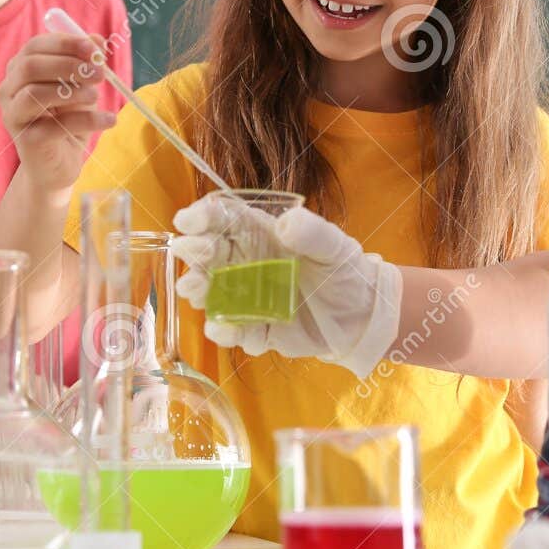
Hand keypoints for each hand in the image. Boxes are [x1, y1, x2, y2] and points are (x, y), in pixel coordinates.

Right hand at [0, 33, 116, 192]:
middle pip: (30, 66)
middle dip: (69, 65)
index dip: (66, 44)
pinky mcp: (26, 141)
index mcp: (19, 69)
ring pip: (34, 94)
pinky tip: (109, 120)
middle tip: (100, 74)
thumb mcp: (81, 85)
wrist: (61, 163)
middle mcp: (8, 90)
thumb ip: (87, 61)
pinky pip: (54, 126)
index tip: (96, 50)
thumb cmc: (69, 118)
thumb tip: (98, 40)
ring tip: (97, 96)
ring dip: (72, 91)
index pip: (35, 46)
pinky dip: (86, 120)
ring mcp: (13, 116)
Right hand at [171, 195, 401, 378]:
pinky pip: (232, 331)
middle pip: (209, 254)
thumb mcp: (334, 247)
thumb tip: (286, 223)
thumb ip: (312, 233)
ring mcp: (247, 298)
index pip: (224, 219)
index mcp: (260, 234)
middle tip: (190, 254)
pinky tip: (226, 329)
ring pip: (212, 293)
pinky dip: (225, 331)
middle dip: (195, 253)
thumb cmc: (344, 271)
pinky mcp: (254, 329)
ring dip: (199, 291)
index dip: (203, 216)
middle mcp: (246, 263)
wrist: (360, 317)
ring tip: (195, 290)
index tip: (187, 220)